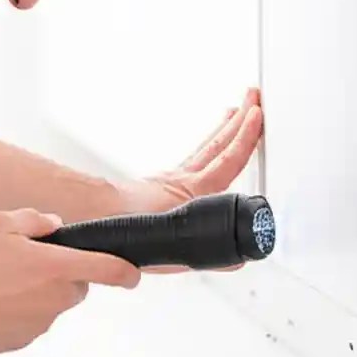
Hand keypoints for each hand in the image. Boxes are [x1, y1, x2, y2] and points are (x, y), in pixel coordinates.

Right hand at [0, 208, 141, 356]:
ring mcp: (33, 328)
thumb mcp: (0, 222)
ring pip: (43, 309)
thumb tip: (52, 226)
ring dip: (28, 297)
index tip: (132, 275)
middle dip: (56, 277)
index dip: (125, 272)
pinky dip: (7, 316)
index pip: (108, 270)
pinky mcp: (12, 345)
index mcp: (57, 268)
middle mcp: (52, 302)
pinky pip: (20, 327)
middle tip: (21, 263)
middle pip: (71, 289)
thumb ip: (35, 221)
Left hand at [121, 87, 263, 274]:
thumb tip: (238, 259)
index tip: (257, 114)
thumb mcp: (179, 249)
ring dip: (221, 130)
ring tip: (233, 114)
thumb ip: (213, 254)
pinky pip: (190, 160)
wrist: (99, 217)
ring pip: (204, 148)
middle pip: (218, 143)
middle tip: (253, 98)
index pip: (228, 159)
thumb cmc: (132, 231)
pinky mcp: (158, 185)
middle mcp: (184, 180)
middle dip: (239, 119)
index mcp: (194, 192)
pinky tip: (202, 154)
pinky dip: (202, 150)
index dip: (246, 137)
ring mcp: (171, 180)